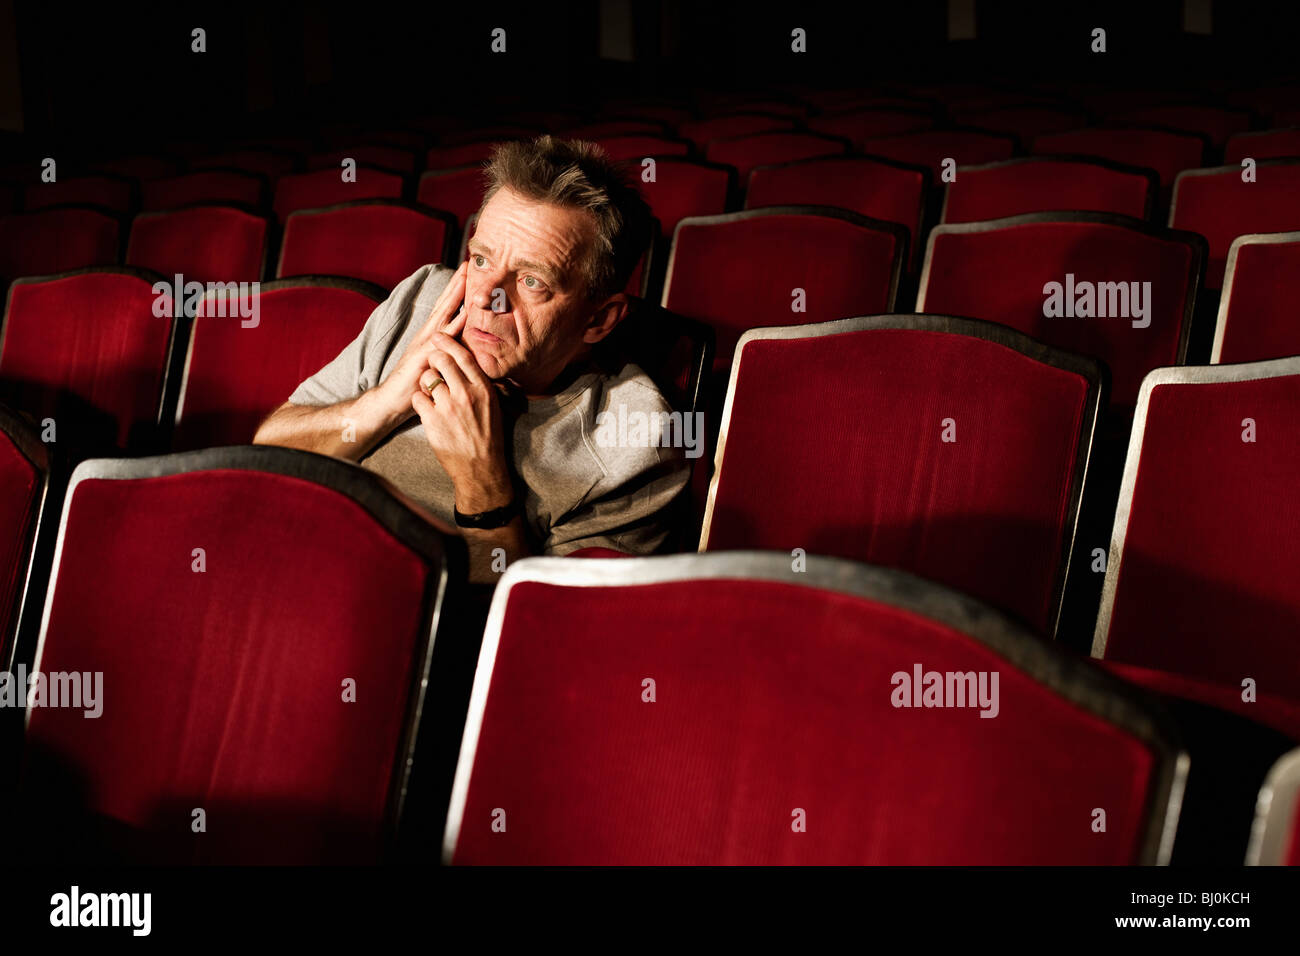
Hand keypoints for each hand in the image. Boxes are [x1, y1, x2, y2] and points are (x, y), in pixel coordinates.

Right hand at [366, 262, 467, 428]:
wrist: (392, 399)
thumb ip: (446, 352)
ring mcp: (426, 343)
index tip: (468, 272)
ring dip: (456, 295)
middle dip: (457, 284)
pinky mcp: (426, 355)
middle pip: (445, 304)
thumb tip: (462, 346)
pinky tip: (465, 314)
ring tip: (467, 278)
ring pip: (444, 314)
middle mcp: (428, 334)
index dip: (456, 290)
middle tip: (469, 264)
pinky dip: (454, 325)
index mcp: (431, 335)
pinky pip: (443, 338)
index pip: (446, 308)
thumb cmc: (415, 384)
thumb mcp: (434, 363)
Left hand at [411, 329, 513, 512]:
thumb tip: (468, 364)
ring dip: (426, 382)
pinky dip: (420, 401)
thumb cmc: (487, 436)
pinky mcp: (432, 420)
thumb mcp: (493, 406)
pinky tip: (428, 409)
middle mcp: (466, 394)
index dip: (448, 342)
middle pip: (441, 360)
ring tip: (432, 393)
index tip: (439, 336)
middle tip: (431, 363)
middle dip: (433, 358)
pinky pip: (418, 397)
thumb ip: (480, 384)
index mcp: (483, 389)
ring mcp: (448, 407)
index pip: (463, 355)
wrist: (480, 467)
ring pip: (427, 378)